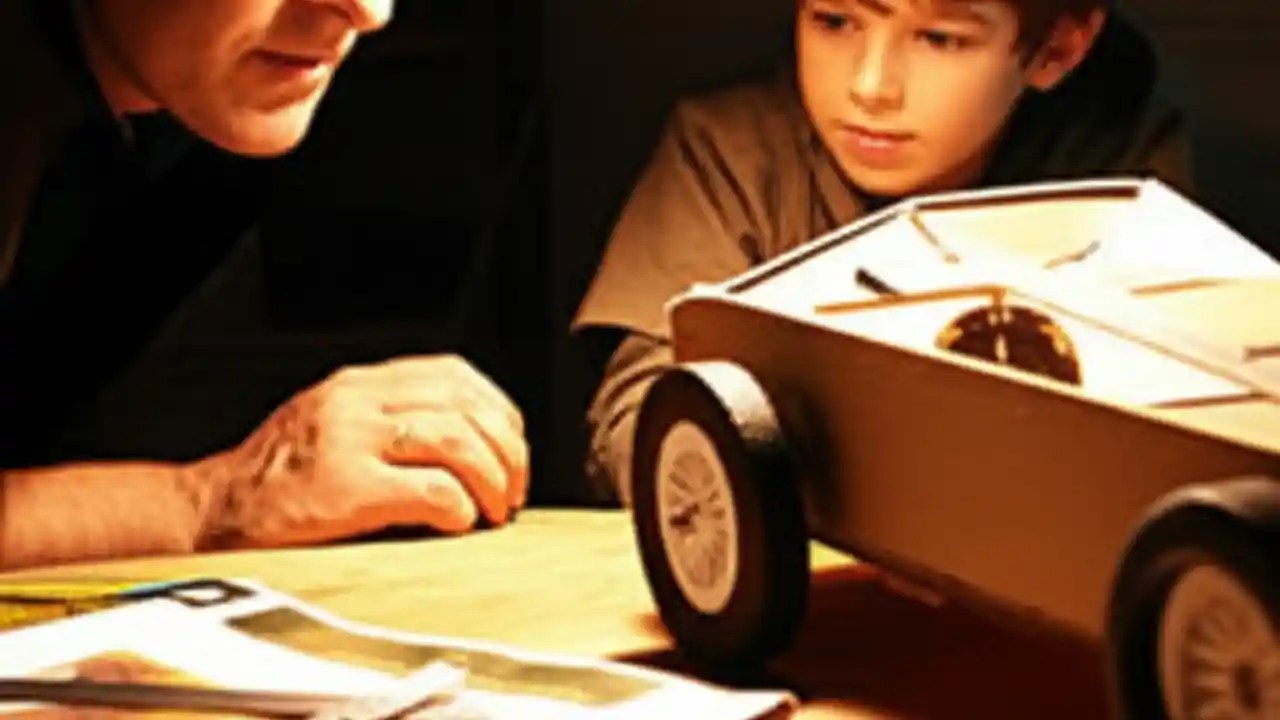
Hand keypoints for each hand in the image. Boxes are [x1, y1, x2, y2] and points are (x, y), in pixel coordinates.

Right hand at [195, 354, 528, 548]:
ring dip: (491, 479)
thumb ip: (392, 419)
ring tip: (492, 510)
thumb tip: (477, 445)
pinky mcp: (344, 488)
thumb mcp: (335, 425)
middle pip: (465, 406)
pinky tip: (457, 523)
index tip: (511, 448)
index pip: (455, 374)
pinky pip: (430, 489)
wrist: (209, 512)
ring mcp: (349, 440)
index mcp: (360, 383)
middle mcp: (357, 401)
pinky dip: (459, 507)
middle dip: (506, 451)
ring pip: (457, 439)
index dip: (498, 411)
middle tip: (511, 491)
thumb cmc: (278, 480)